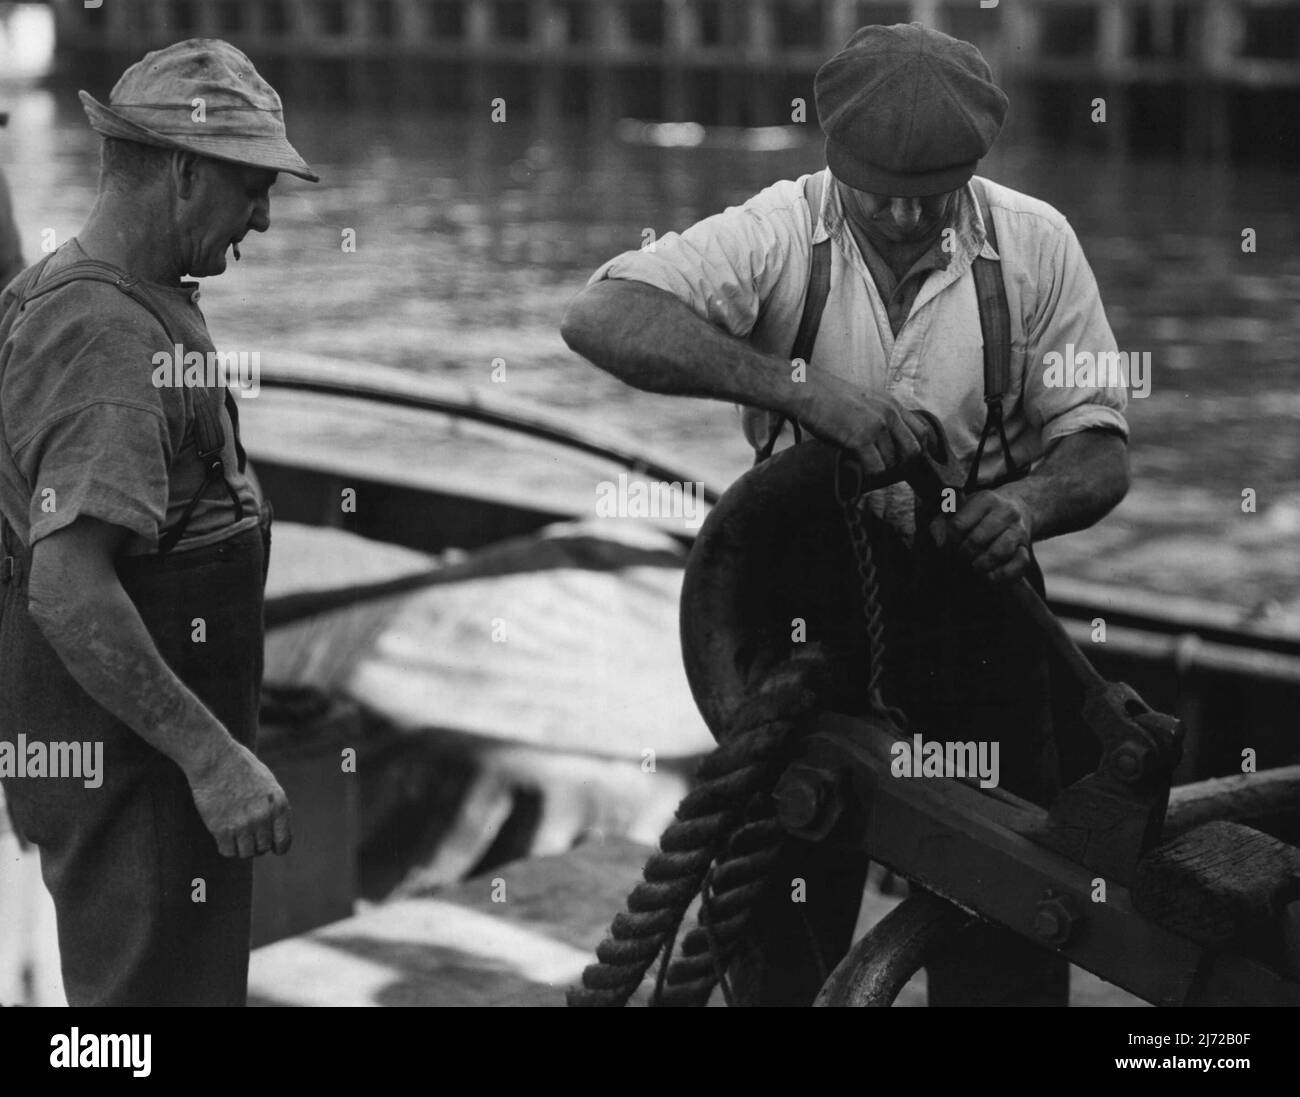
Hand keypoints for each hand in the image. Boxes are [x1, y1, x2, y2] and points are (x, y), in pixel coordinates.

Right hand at [187, 738, 291, 857]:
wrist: (215, 759)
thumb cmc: (240, 767)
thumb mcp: (268, 784)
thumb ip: (272, 806)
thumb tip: (274, 830)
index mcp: (278, 805)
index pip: (283, 841)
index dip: (277, 847)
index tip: (272, 848)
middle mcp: (263, 817)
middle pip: (262, 848)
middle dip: (255, 844)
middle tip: (246, 833)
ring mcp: (243, 825)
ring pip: (245, 853)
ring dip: (240, 847)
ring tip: (235, 834)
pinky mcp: (221, 829)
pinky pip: (227, 851)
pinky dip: (226, 847)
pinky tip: (223, 836)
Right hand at [816, 389, 934, 478]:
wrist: (807, 390)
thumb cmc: (828, 396)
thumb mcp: (864, 399)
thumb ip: (880, 415)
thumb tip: (885, 440)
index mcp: (892, 404)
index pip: (921, 431)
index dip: (913, 448)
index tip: (901, 457)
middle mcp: (889, 414)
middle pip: (913, 450)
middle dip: (900, 462)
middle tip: (882, 464)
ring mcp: (876, 427)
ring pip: (892, 462)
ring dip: (877, 467)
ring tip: (861, 462)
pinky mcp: (860, 439)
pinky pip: (876, 468)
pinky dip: (867, 472)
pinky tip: (855, 465)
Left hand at [929, 489, 1033, 582]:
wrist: (1019, 508)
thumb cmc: (981, 514)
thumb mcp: (959, 509)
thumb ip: (942, 523)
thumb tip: (940, 543)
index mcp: (985, 499)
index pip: (959, 524)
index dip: (949, 541)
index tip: (947, 547)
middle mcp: (1006, 512)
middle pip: (977, 539)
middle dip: (963, 554)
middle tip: (959, 559)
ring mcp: (1019, 531)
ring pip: (999, 552)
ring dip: (981, 565)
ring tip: (974, 567)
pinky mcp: (1027, 549)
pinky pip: (1018, 565)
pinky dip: (1001, 575)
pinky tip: (989, 576)